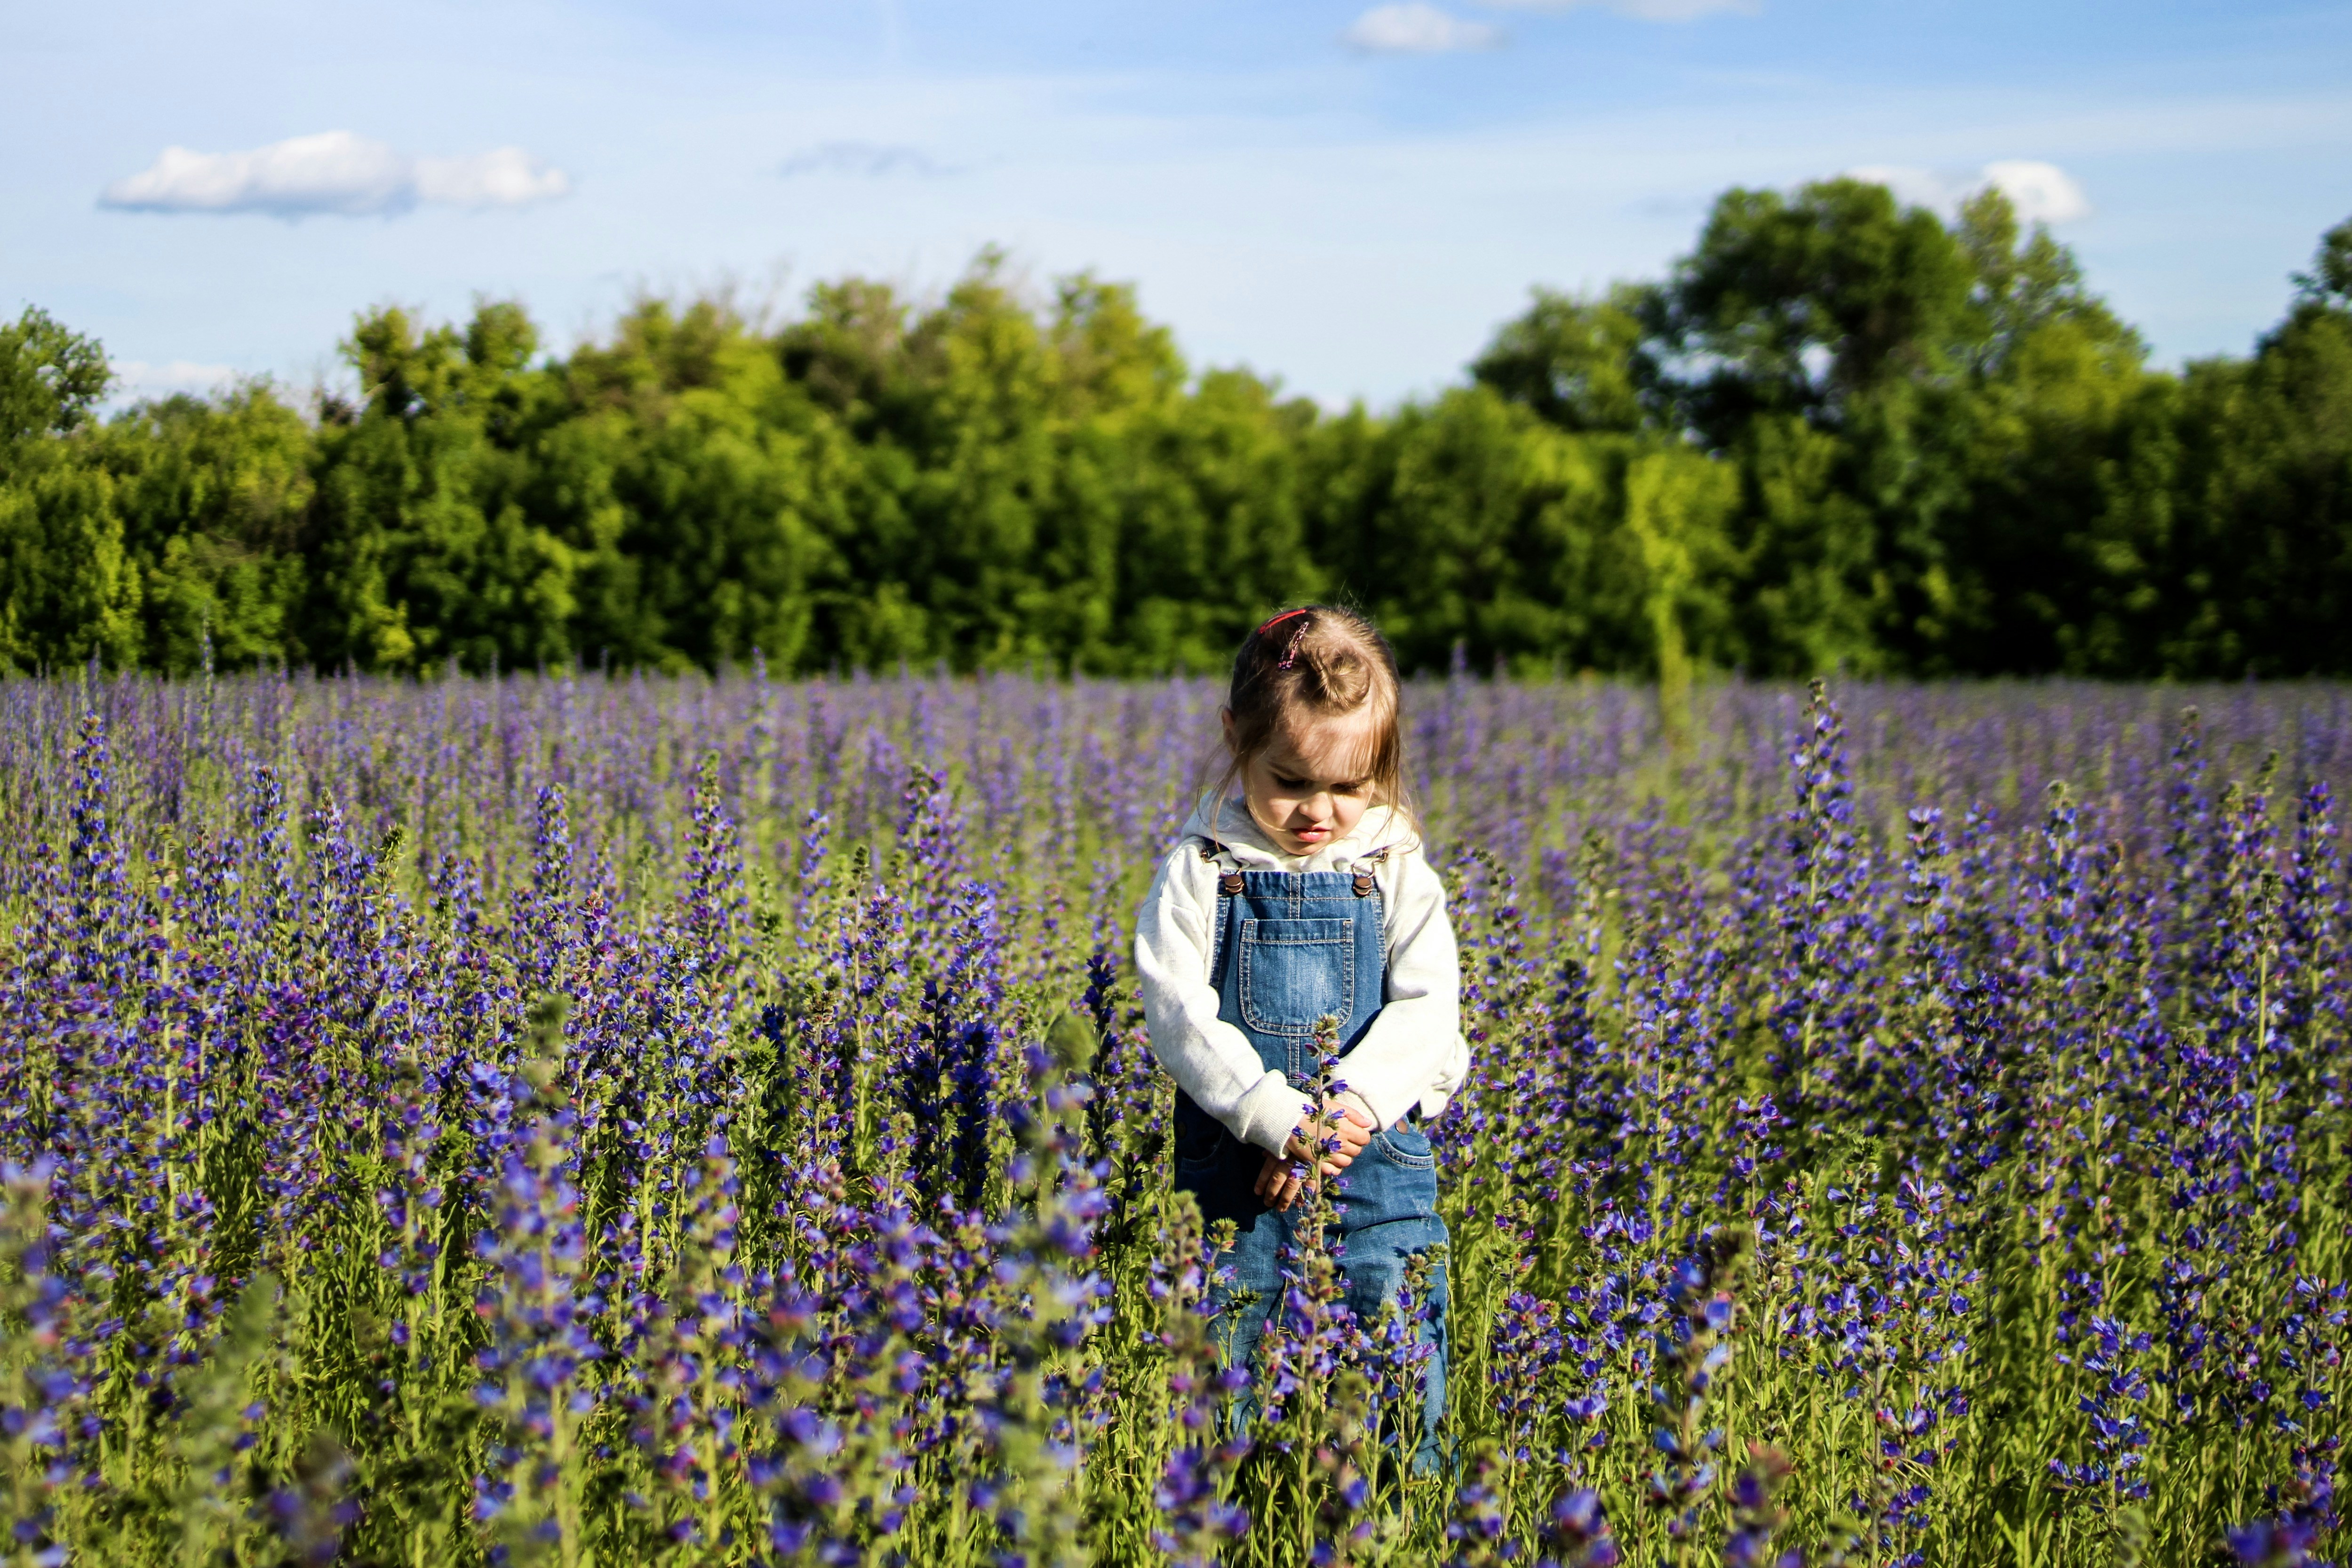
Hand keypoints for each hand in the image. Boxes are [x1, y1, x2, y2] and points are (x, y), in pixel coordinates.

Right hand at [1253, 1100, 1374, 1210]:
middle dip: (1352, 1146)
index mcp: (1346, 1129)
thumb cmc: (1313, 1110)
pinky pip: (1335, 1171)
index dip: (1360, 1136)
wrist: (1289, 1120)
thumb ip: (1354, 1115)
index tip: (1353, 1133)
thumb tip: (1368, 1124)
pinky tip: (1328, 1158)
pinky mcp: (1319, 1163)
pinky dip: (1334, 1167)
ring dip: (1344, 1156)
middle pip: (1357, 1151)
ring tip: (1334, 1149)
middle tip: (1342, 1140)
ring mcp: (1329, 1155)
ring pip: (1347, 1162)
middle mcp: (1340, 1144)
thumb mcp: (1335, 1107)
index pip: (1365, 1139)